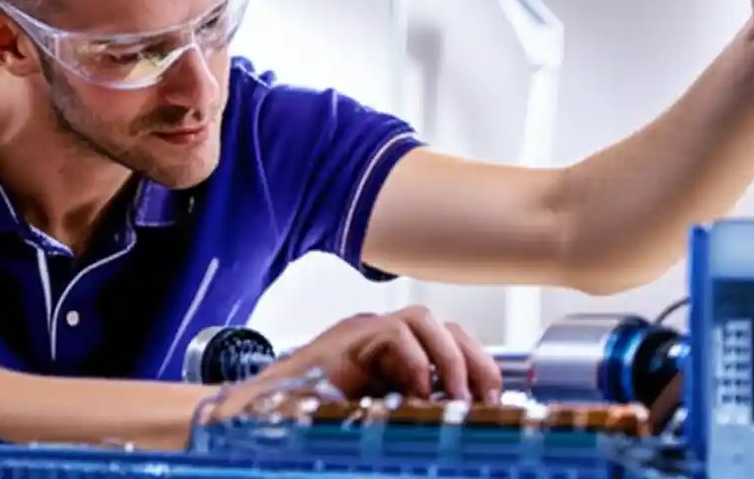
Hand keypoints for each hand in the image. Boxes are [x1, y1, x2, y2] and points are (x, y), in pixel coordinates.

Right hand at [218, 307, 501, 416]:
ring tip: (454, 396)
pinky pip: (391, 333)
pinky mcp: (346, 339)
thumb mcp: (378, 421)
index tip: (495, 401)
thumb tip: (452, 432)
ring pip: (422, 321)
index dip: (478, 368)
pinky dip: (412, 361)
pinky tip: (416, 393)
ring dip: (448, 358)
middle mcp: (379, 339)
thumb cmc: (312, 421)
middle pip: (444, 328)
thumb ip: (409, 416)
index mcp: (391, 359)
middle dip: (474, 361)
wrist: (258, 418)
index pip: (448, 345)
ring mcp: (361, 334)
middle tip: (485, 399)